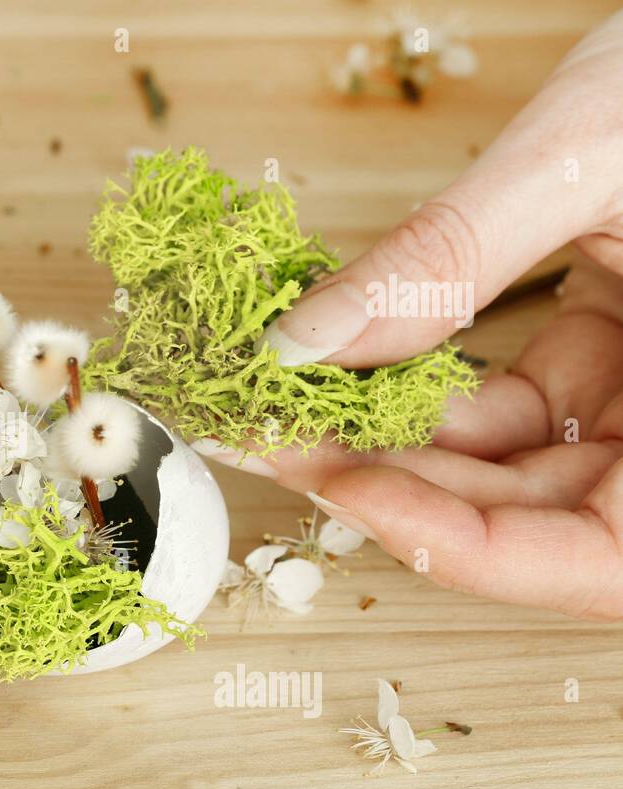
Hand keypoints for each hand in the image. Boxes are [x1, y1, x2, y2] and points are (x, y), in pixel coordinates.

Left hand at [204, 12, 622, 617]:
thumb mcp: (586, 155)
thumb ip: (447, 257)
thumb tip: (303, 341)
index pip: (594, 559)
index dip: (463, 548)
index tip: (345, 489)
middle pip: (530, 519)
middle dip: (392, 484)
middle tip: (274, 434)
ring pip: (504, 469)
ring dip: (390, 441)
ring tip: (288, 396)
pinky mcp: (604, 358)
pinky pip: (506, 409)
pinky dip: (421, 391)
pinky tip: (344, 362)